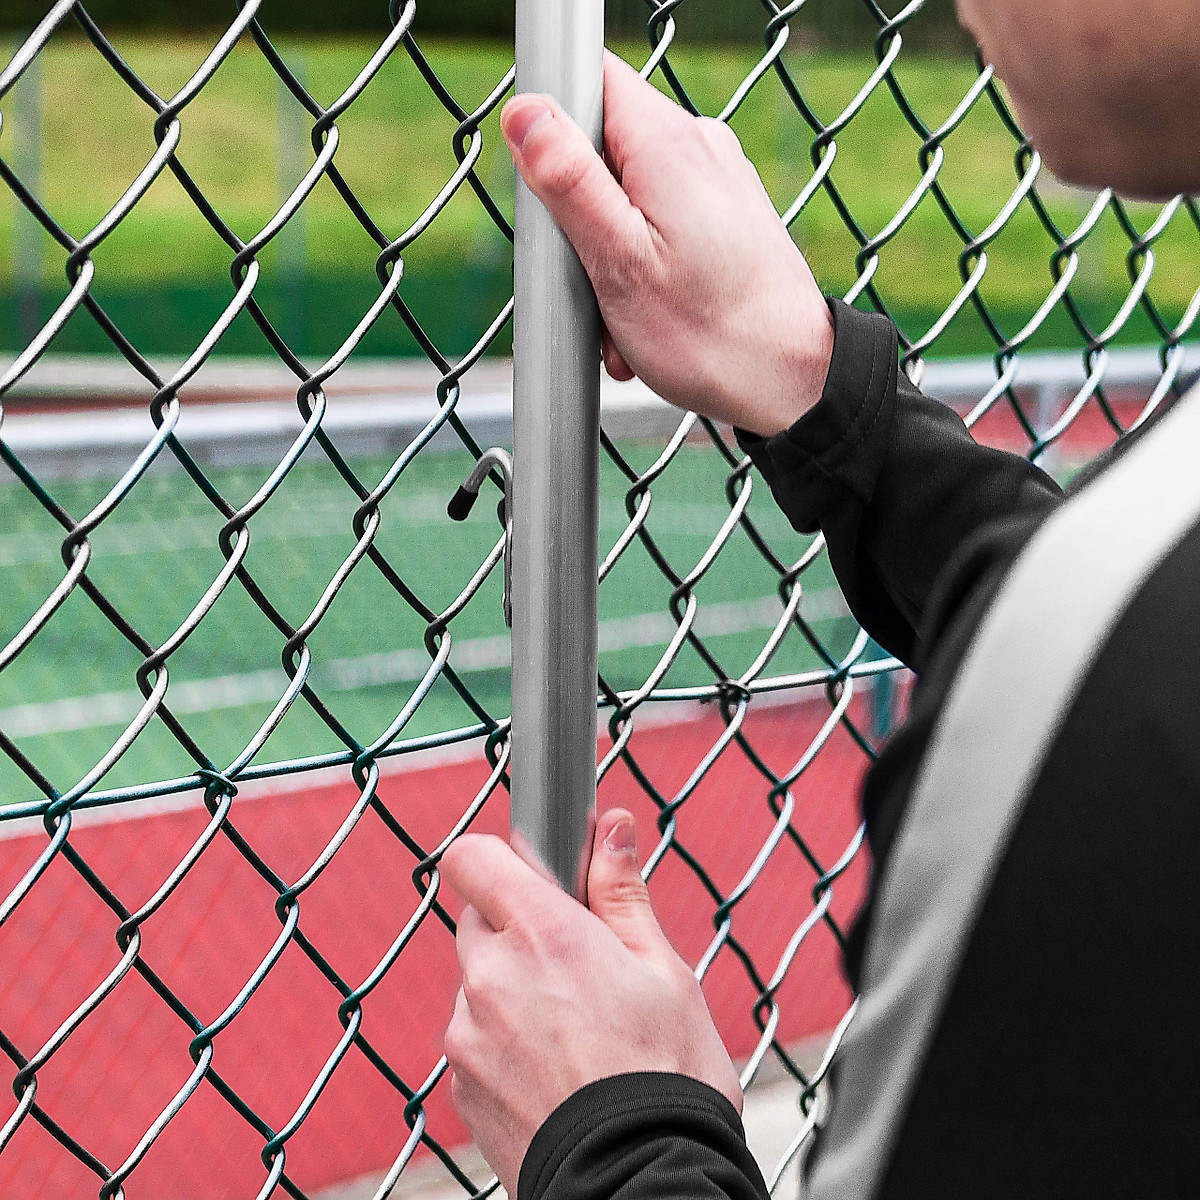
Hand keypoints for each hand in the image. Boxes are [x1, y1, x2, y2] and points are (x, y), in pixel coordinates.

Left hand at [441, 809, 740, 1194]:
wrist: (639, 1183)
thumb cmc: (666, 1077)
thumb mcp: (665, 971)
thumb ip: (622, 892)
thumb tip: (610, 826)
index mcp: (541, 933)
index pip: (472, 857)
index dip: (500, 857)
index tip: (537, 874)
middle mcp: (490, 976)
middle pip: (479, 919)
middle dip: (518, 927)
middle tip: (577, 961)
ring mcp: (467, 1036)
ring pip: (478, 983)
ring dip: (511, 989)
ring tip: (577, 1030)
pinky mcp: (460, 1086)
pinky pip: (474, 1039)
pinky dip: (503, 1041)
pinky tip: (557, 1070)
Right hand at [500, 52, 833, 438]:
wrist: (793, 382)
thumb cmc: (710, 334)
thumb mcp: (618, 261)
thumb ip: (568, 180)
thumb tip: (525, 112)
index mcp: (666, 143)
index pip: (591, 76)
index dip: (553, 126)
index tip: (553, 193)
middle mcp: (699, 145)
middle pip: (604, 147)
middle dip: (581, 218)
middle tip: (590, 281)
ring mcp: (718, 180)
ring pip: (629, 197)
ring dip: (610, 259)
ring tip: (623, 318)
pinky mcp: (727, 216)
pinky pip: (661, 224)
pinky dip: (643, 269)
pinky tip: (648, 319)